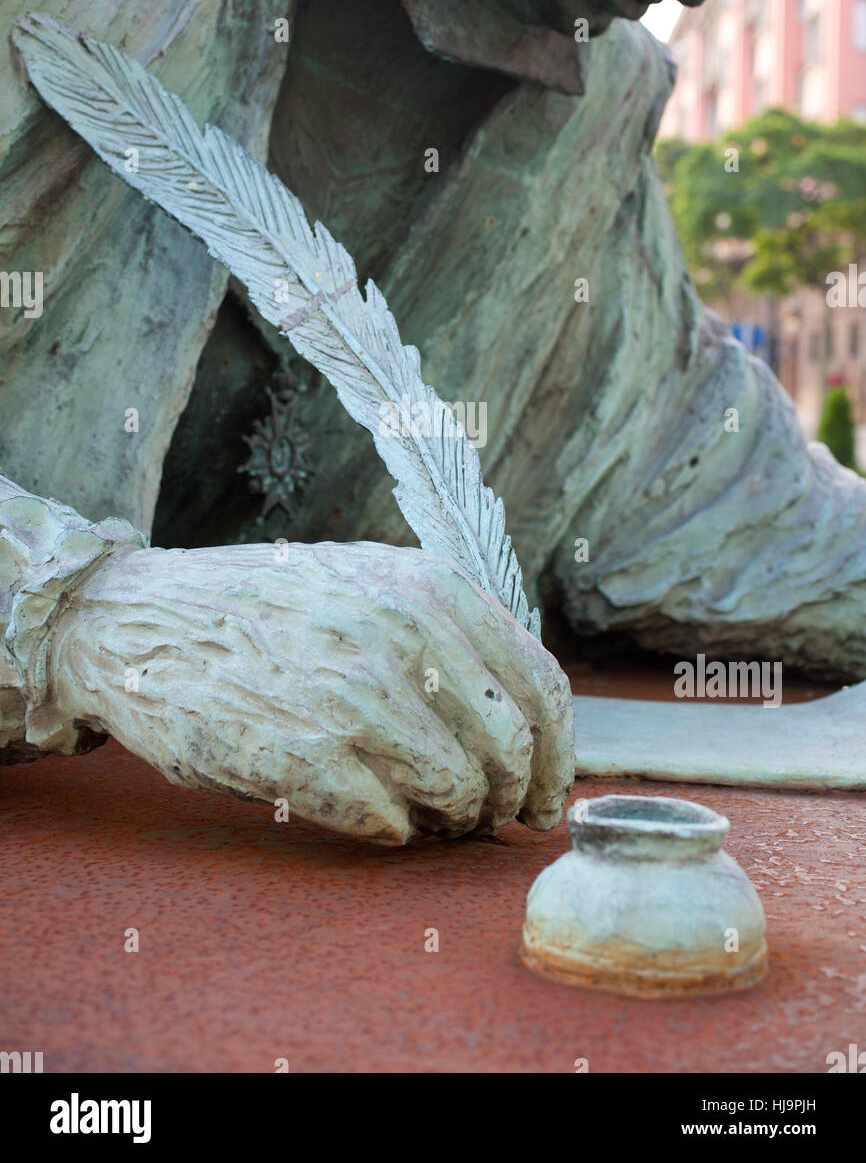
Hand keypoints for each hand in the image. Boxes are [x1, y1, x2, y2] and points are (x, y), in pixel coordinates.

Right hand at [48, 540, 573, 843]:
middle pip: (510, 752)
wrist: (142, 622)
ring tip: (421, 816)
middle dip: (504, 801)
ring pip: (457, 795)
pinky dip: (388, 832)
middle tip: (481, 819)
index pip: (541, 687)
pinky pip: (389, 825)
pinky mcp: (304, 755)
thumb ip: (448, 631)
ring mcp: (354, 694)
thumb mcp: (368, 580)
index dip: (557, 759)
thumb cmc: (268, 610)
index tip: (543, 797)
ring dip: (448, 821)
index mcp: (429, 585)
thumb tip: (527, 726)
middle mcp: (403, 633)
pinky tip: (364, 810)